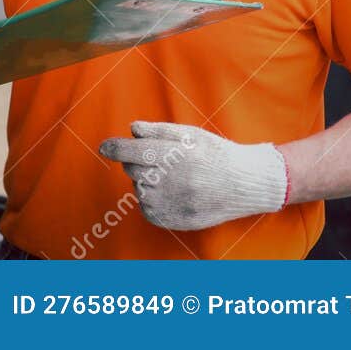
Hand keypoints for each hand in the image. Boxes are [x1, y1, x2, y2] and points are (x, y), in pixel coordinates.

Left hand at [98, 121, 288, 230]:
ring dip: (145, 182)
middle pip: (132, 170)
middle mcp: (172, 180)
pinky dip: (150, 202)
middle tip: (157, 161)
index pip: (130, 151)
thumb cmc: (216, 154)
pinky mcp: (177, 220)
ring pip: (139, 190)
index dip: (113, 148)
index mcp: (174, 155)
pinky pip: (147, 211)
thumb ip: (158, 130)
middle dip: (136, 162)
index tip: (104, 148)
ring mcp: (174, 202)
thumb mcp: (190, 134)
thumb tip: (132, 129)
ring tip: (169, 178)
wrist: (246, 184)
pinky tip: (168, 194)